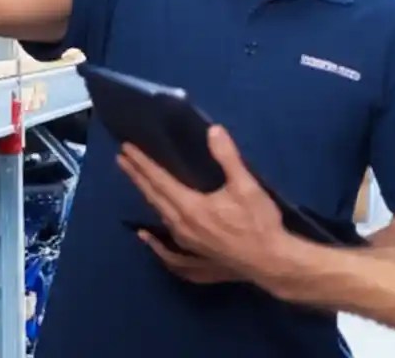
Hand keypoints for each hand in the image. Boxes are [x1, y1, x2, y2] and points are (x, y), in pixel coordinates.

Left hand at [118, 125, 304, 288]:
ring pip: (160, 218)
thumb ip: (227, 157)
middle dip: (137, 176)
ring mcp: (187, 246)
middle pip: (154, 197)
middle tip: (122, 159)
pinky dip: (154, 242)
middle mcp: (182, 227)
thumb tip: (213, 131)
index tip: (126, 149)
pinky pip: (166, 250)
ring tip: (138, 184)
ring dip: (147, 198)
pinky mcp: (195, 260)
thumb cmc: (259, 223)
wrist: (271, 263)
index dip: (142, 163)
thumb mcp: (246, 186)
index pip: (159, 180)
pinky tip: (146, 237)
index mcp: (191, 207)